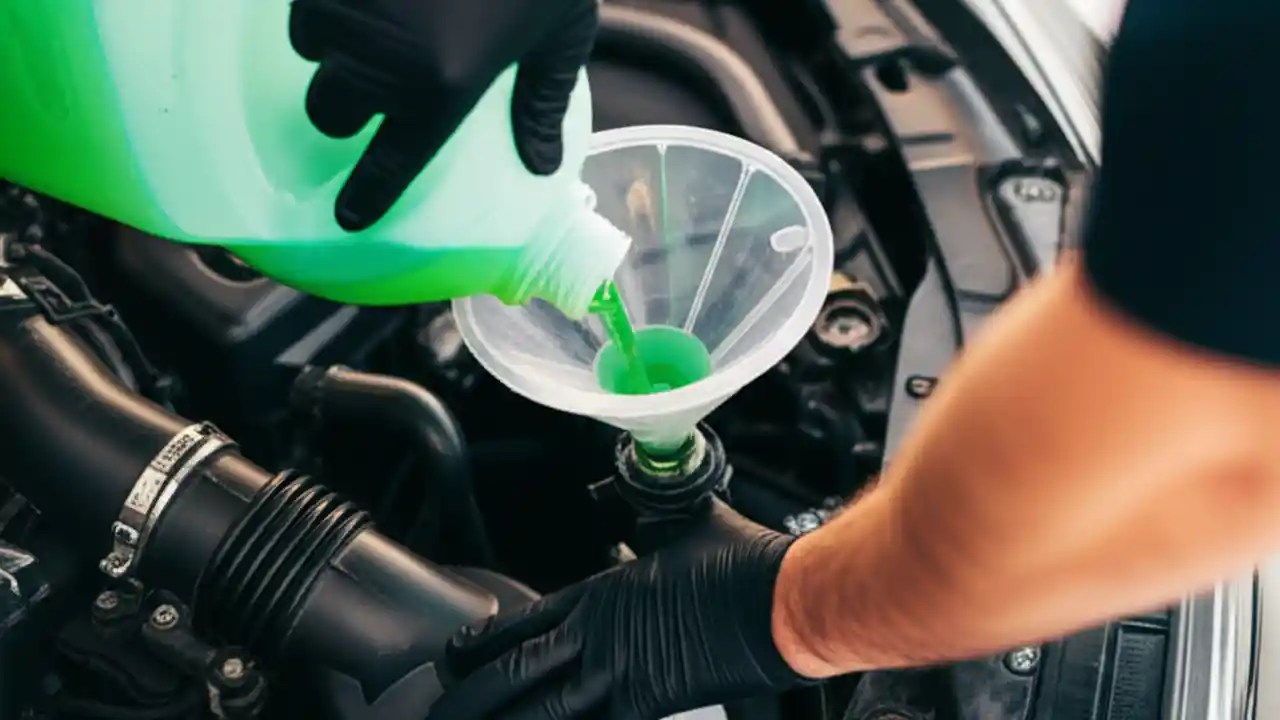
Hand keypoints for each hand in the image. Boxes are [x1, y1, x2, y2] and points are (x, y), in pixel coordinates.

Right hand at [289, 0, 598, 230]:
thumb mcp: (561, 36)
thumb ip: (542, 104)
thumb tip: (541, 165)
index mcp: (442, 88)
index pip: (389, 162)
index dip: (366, 195)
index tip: (349, 214)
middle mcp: (381, 58)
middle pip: (330, 110)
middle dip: (346, 105)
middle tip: (376, 85)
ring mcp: (343, 6)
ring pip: (310, 49)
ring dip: (334, 45)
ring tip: (378, 20)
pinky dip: (327, 2)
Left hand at [432, 501, 806, 719]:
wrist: (783, 601)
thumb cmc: (742, 561)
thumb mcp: (686, 523)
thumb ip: (654, 522)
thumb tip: (645, 507)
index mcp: (602, 594)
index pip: (521, 623)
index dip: (479, 643)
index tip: (451, 658)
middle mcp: (600, 639)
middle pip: (514, 676)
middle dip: (469, 698)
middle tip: (433, 714)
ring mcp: (622, 677)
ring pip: (540, 712)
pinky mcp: (650, 706)